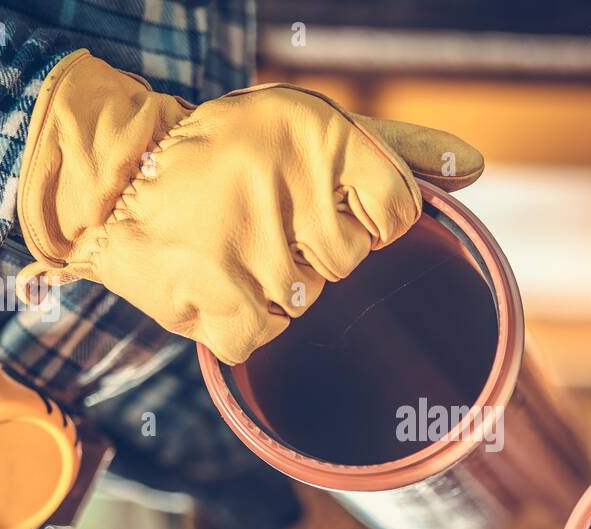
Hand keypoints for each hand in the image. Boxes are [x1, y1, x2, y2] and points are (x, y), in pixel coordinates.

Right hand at [16, 50, 482, 363]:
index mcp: (319, 134)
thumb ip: (397, 150)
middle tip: (261, 221)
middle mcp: (287, 183)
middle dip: (310, 251)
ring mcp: (251, 243)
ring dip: (272, 287)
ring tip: (230, 245)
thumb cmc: (232, 157)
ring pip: (305, 300)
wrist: (116, 177)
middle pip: (348, 259)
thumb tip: (474, 168)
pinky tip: (214, 283)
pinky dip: (239, 322)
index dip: (370, 219)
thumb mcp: (313, 131)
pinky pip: (262, 335)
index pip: (398, 207)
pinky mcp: (216, 293)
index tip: (326, 205)